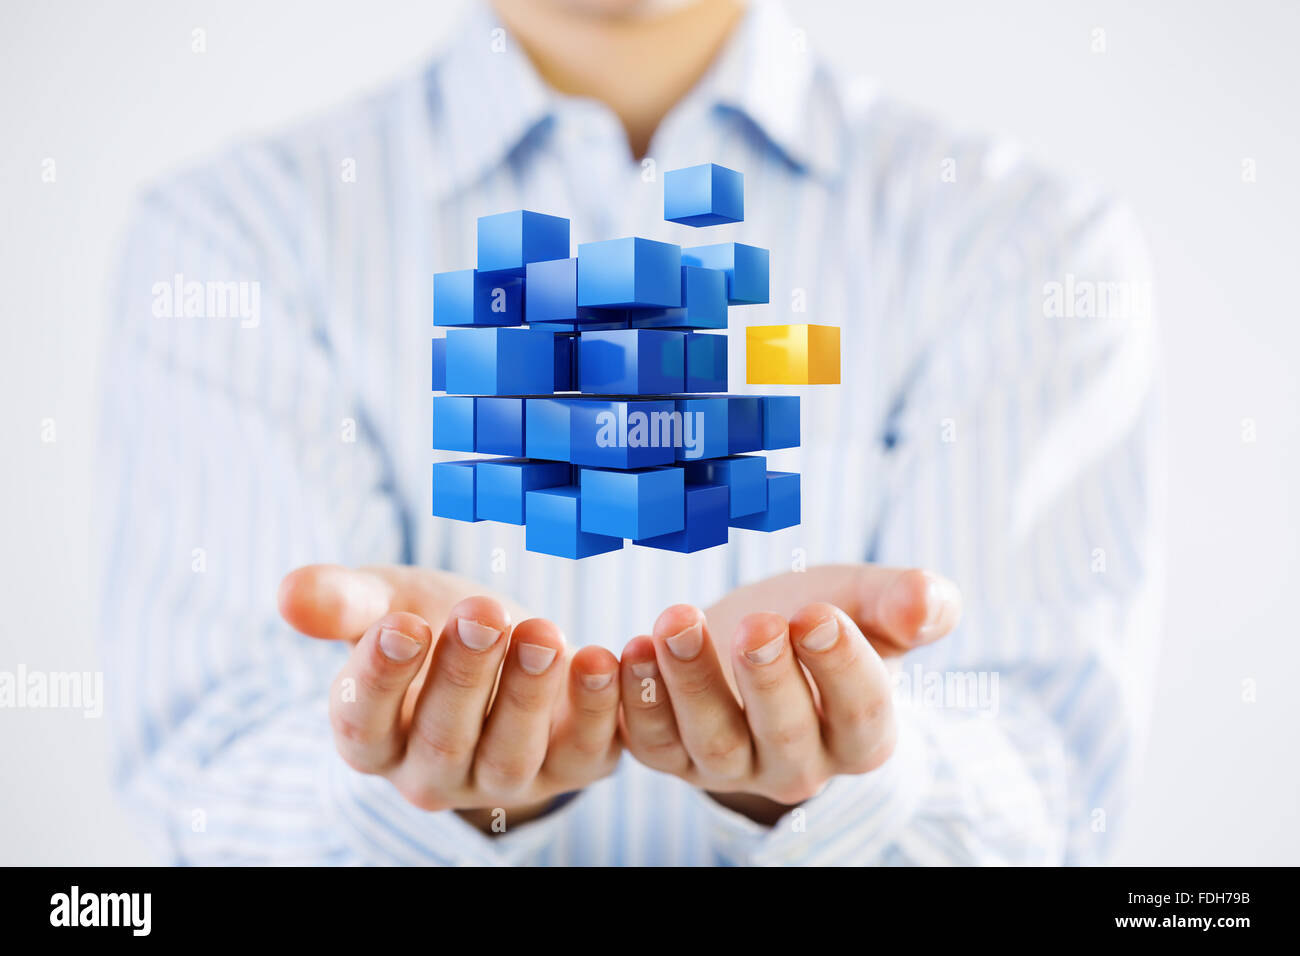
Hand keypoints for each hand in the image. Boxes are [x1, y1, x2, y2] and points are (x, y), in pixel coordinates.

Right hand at [278, 564, 621, 829]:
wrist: (511, 645)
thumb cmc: (435, 625)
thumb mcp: (389, 602)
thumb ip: (344, 602)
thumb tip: (290, 593)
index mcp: (375, 738)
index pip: (362, 725)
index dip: (379, 678)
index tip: (402, 624)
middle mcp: (435, 774)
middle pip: (441, 742)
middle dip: (462, 676)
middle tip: (481, 613)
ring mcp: (504, 777)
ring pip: (509, 756)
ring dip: (526, 695)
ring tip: (540, 634)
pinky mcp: (572, 766)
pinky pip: (585, 754)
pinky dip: (599, 710)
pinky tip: (601, 657)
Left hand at [618, 565, 960, 823]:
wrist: (754, 635)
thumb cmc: (820, 617)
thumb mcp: (866, 601)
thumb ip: (906, 602)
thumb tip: (929, 601)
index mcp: (861, 733)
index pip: (862, 713)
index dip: (842, 666)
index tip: (820, 614)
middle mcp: (798, 764)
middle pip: (786, 735)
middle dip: (769, 678)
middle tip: (757, 623)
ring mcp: (731, 766)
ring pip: (712, 740)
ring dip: (691, 682)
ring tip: (677, 621)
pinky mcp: (672, 755)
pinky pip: (650, 741)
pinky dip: (634, 700)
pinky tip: (627, 650)